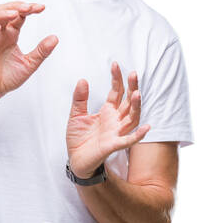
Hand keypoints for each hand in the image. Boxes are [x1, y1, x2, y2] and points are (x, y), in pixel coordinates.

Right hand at [0, 2, 56, 104]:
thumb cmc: (8, 77)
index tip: (41, 7)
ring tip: (13, 14)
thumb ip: (41, 51)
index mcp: (11, 35)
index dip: (28, 9)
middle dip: (15, 6)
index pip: (18, 15)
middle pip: (2, 11)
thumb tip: (55, 38)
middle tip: (29, 7)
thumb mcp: (30, 64)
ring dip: (1, 14)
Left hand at [67, 62, 149, 178]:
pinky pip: (128, 139)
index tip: (115, 64)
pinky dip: (138, 134)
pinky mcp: (113, 145)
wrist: (75, 159)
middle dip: (132, 88)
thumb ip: (80, 99)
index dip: (117, 79)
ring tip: (137, 94)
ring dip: (136, 106)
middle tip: (134, 73)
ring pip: (131, 118)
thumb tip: (82, 80)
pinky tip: (146, 127)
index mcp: (107, 112)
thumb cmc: (78, 138)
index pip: (116, 92)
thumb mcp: (75, 115)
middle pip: (128, 102)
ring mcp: (116, 132)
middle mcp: (115, 120)